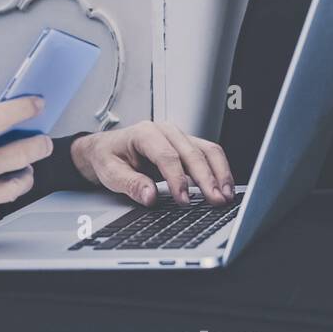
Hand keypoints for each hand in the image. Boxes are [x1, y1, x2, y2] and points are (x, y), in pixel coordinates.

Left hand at [70, 121, 234, 206]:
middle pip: (192, 152)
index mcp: (144, 133)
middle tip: (214, 200)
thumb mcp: (109, 172)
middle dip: (206, 178)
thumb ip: (130, 184)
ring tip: (225, 196)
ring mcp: (179, 137)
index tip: (184, 200)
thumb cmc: (108, 157)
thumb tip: (150, 197)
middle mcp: (165, 131)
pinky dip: (219, 171)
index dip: (177, 179)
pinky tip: (224, 188)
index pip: (167, 156)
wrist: (107, 149)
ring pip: (207, 151)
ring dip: (220, 173)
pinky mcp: (187, 146)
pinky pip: (208, 155)